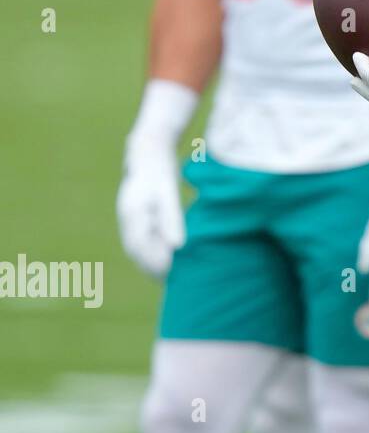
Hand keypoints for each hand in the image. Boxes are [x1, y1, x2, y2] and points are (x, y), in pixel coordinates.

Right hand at [116, 143, 184, 276]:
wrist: (148, 150)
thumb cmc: (161, 170)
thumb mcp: (168, 193)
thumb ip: (171, 219)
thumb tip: (177, 246)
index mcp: (132, 212)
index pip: (139, 247)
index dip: (151, 263)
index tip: (168, 275)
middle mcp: (128, 217)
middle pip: (136, 250)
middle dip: (151, 267)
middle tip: (170, 282)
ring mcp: (130, 217)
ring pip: (138, 246)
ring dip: (150, 261)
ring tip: (169, 276)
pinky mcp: (138, 216)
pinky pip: (142, 239)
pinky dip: (152, 250)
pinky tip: (168, 258)